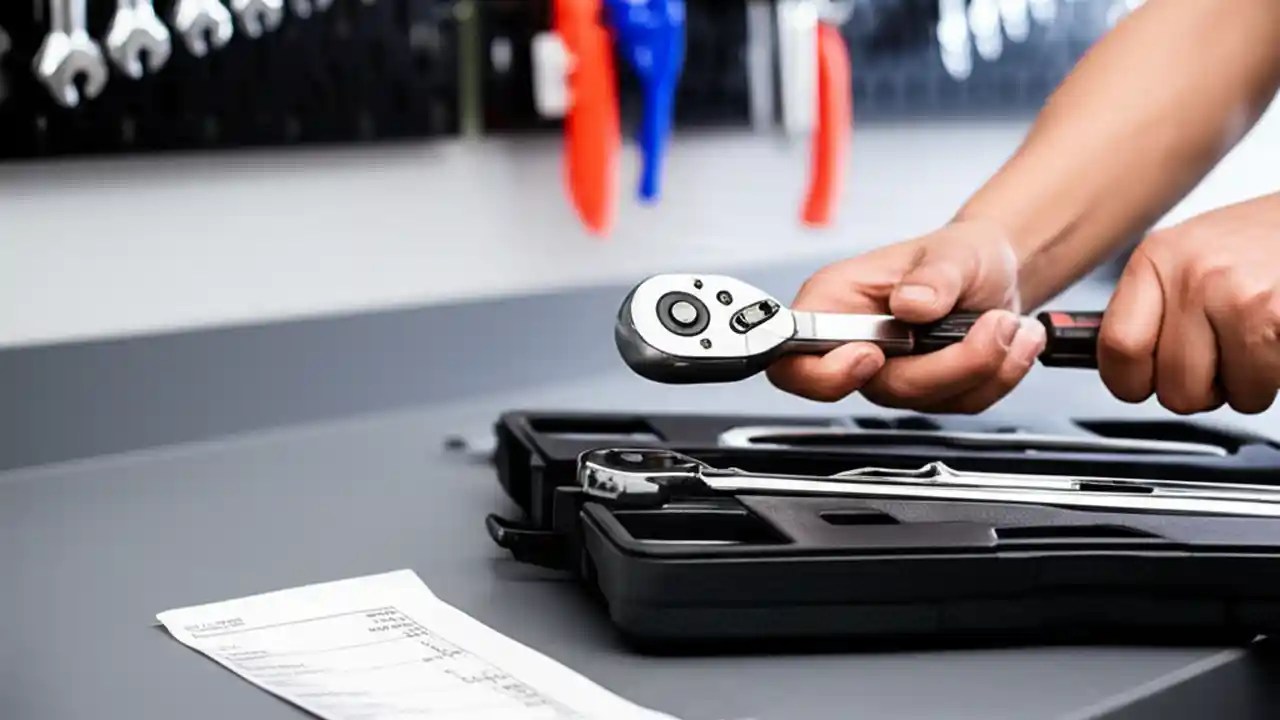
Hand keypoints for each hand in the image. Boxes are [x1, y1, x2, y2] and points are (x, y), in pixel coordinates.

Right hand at [767, 220, 1047, 411]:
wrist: (995, 273)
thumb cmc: (957, 256)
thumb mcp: (952, 251)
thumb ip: (933, 276)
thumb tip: (912, 304)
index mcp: (835, 303)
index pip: (793, 361)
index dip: (823, 374)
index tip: (872, 354)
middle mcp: (854, 344)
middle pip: (877, 388)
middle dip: (945, 364)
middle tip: (993, 324)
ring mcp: (890, 374)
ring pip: (926, 401)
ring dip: (983, 365)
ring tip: (1006, 321)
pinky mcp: (927, 392)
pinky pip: (961, 404)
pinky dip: (999, 375)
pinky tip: (1010, 341)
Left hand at [1099, 194, 1279, 414]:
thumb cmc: (1262, 239)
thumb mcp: (1189, 254)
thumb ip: (1153, 305)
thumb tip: (1117, 360)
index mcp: (1157, 259)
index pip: (1118, 346)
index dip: (1129, 381)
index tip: (1139, 384)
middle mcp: (1195, 277)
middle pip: (1176, 388)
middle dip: (1201, 390)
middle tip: (1217, 360)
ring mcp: (1242, 298)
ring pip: (1232, 397)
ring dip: (1248, 383)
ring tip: (1256, 340)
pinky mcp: (1279, 319)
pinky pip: (1269, 386)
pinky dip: (1276, 375)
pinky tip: (1275, 338)